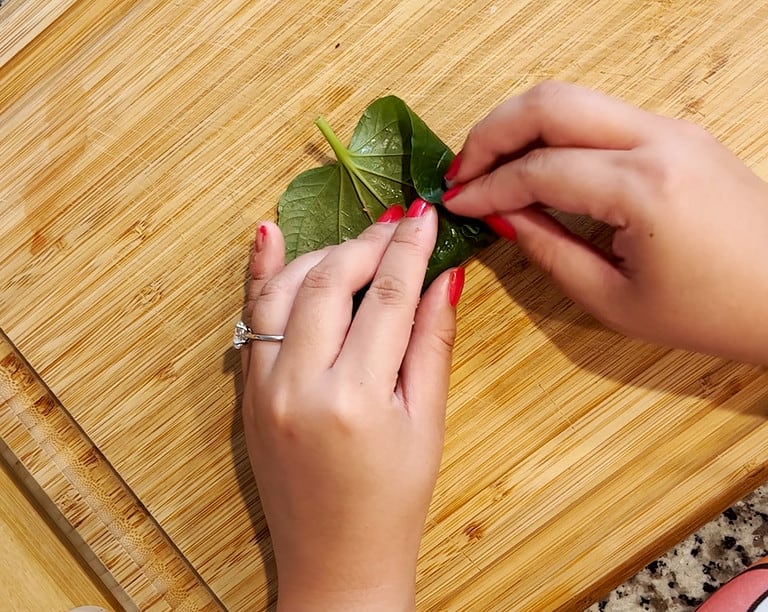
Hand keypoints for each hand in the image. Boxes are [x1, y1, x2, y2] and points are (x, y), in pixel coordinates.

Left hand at [239, 202, 463, 610]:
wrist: (336, 561)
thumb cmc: (393, 501)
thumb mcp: (426, 423)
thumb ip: (431, 343)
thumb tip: (444, 278)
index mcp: (355, 397)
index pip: (388, 297)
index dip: (410, 249)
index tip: (425, 215)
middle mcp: (299, 384)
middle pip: (332, 281)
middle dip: (369, 244)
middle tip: (399, 225)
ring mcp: (262, 387)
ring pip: (285, 290)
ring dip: (324, 256)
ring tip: (360, 244)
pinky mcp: (247, 392)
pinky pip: (252, 319)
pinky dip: (262, 274)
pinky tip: (270, 236)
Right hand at [443, 81, 767, 363]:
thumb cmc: (712, 312)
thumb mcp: (613, 299)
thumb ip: (548, 250)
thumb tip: (502, 216)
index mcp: (645, 187)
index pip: (540, 168)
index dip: (486, 186)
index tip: (454, 203)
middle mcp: (660, 140)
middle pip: (551, 102)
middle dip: (492, 132)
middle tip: (461, 171)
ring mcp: (673, 129)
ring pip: (574, 98)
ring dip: (521, 126)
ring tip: (488, 167)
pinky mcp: (679, 133)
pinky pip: (600, 116)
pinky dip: (556, 133)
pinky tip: (536, 166)